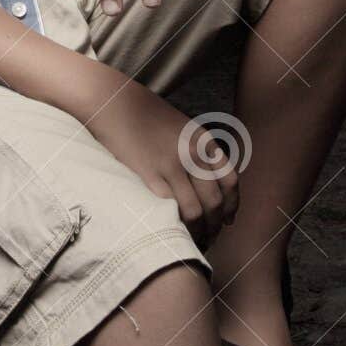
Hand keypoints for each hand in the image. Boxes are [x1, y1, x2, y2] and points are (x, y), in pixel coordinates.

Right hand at [83, 76, 239, 249]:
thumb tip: (205, 182)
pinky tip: (172, 232)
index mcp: (203, 141)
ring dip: (198, 232)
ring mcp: (171, 165)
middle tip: (210, 239)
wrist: (113, 102)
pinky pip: (170, 208)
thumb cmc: (142, 115)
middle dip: (215, 225)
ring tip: (192, 242)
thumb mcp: (181, 127)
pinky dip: (176, 225)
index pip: (229, 181)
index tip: (227, 221)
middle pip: (215, 201)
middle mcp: (192, 154)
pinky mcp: (148, 175)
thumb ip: (196, 151)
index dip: (231, 206)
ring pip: (195, 210)